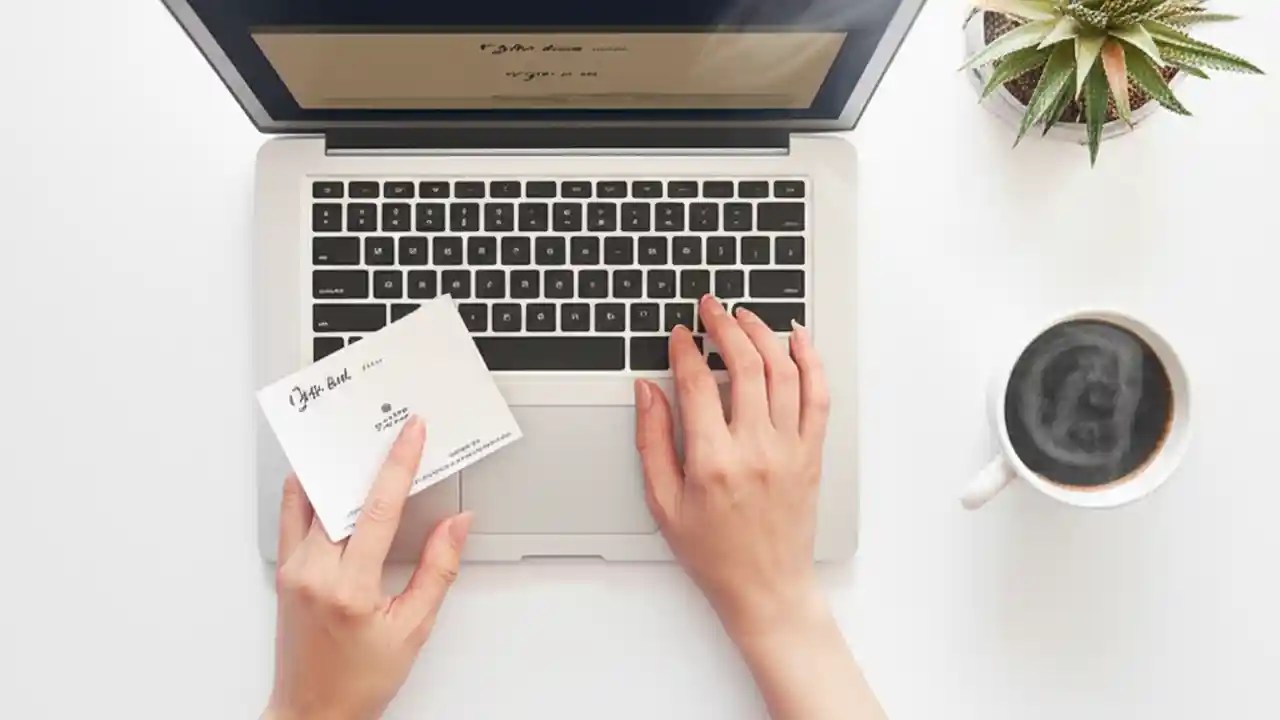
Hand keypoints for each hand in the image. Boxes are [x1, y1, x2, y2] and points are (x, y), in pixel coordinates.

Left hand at [266, 417, 473, 719]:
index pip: (378, 509)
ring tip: (358, 443)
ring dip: (335, 469)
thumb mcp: (413, 629)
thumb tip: (456, 525)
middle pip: (341, 494)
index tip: (411, 432)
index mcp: (348, 588)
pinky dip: (309, 489)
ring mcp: (292, 569)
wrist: (312, 712)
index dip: (398, 463)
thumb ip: (438, 570)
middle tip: (387, 426)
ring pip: (310, 499)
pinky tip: (327, 477)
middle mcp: (313, 572)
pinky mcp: (283, 571)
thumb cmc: (358, 681)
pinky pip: (292, 515)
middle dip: (367, 457)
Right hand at [634, 296, 829, 640]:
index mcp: (713, 462)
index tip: (677, 334)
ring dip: (763, 333)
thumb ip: (653, 441)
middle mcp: (756, 449)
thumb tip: (647, 390)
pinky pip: (818, 395)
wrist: (766, 587)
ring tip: (745, 315)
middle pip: (743, 365)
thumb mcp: (664, 503)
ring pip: (783, 371)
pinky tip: (797, 338)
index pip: (697, 383)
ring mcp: (790, 449)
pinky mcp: (812, 453)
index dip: (684, 349)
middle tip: (710, 307)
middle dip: (724, 325)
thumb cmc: (713, 553)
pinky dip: (811, 360)